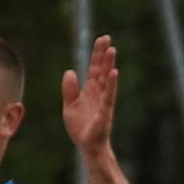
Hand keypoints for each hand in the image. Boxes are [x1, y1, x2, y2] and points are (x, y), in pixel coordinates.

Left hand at [61, 35, 118, 154]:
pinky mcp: (105, 111)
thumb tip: (70, 71)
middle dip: (103, 54)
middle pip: (101, 69)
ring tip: (112, 50)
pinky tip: (113, 72)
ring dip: (109, 64)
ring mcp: (103, 101)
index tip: (101, 39)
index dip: (97, 54)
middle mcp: (99, 93)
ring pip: (107, 79)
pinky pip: (109, 95)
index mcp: (90, 90)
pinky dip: (111, 84)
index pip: (94, 68)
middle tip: (107, 38)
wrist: (87, 145)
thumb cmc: (80, 127)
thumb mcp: (70, 106)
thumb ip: (69, 89)